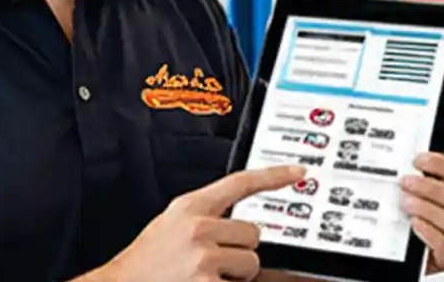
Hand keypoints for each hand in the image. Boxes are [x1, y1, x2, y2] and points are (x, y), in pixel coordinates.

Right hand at [90, 164, 306, 281]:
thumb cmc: (145, 262)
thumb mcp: (170, 225)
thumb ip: (202, 219)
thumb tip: (237, 226)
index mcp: (189, 208)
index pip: (239, 183)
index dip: (274, 176)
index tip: (298, 172)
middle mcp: (198, 228)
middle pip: (253, 233)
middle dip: (239, 250)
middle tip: (212, 261)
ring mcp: (204, 257)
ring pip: (251, 263)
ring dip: (235, 275)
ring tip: (203, 277)